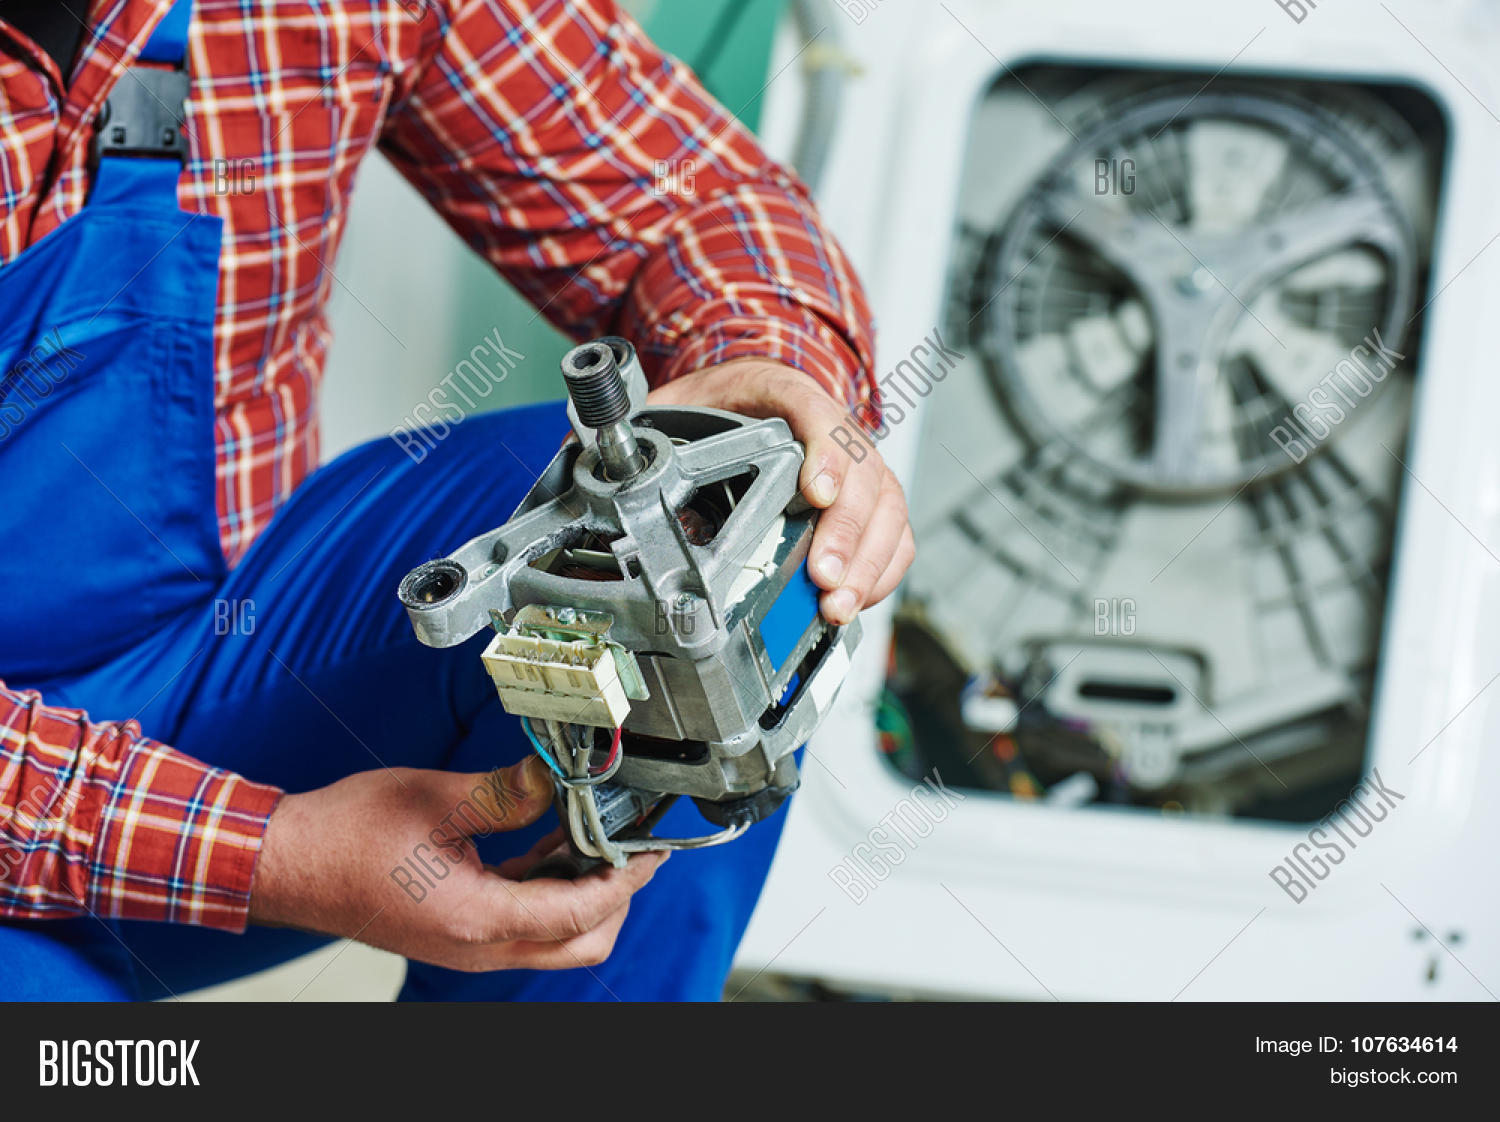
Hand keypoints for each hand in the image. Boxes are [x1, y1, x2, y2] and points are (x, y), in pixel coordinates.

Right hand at [248, 757, 666, 971]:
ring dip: (580, 890)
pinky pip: (521, 919)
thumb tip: (557, 777)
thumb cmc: (347, 835)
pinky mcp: (456, 929)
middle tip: (630, 847)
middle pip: (578, 943)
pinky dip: (546, 886)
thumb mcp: (438, 799)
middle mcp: (477, 946)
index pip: (579, 913)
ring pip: (552, 935)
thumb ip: (508, 793)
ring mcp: (466, 943)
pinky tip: (550, 839)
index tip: (651, 849)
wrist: (288, 862)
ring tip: (592, 831)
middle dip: (615, 898)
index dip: (624, 879)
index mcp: (476, 920)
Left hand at [647, 359, 912, 624]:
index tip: (812, 492)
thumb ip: (649, 427)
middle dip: (846, 531)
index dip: (824, 455)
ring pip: (887, 510)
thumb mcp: (680, 401)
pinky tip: (856, 601)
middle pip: (863, 474)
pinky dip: (881, 573)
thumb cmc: (723, 404)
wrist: (753, 393)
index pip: (817, 413)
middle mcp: (836, 429)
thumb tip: (596, 457)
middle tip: (823, 577)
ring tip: (838, 605)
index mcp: (786, 394)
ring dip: (867, 563)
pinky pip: (895, 537)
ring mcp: (861, 467)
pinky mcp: (872, 502)